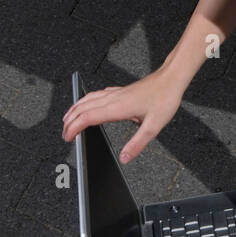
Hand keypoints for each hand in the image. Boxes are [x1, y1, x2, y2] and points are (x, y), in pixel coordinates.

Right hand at [61, 67, 185, 162]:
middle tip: (64, 134)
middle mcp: (113, 98)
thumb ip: (137, 144)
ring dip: (75, 109)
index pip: (88, 117)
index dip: (74, 127)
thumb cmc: (164, 98)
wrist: (171, 79)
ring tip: (67, 119)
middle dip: (70, 121)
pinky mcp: (120, 90)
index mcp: (118, 108)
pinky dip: (85, 101)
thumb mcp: (153, 126)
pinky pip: (96, 95)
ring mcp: (115, 93)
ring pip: (87, 99)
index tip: (67, 137)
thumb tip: (124, 158)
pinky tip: (87, 102)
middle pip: (83, 108)